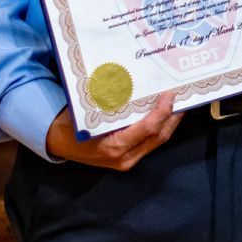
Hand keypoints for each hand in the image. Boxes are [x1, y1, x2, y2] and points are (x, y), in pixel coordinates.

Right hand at [44, 93, 183, 169]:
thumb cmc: (72, 123)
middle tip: (182, 96)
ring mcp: (127, 160)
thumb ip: (112, 101)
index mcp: (114, 146)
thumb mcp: (89, 111)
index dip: (162, 111)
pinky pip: (150, 143)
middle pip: (159, 136)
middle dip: (173, 116)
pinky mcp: (129, 158)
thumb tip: (135, 81)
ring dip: (170, 122)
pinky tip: (165, 114)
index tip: (169, 94)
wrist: (59, 143)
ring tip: (178, 103)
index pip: (148, 128)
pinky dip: (160, 128)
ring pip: (157, 141)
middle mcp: (124, 157)